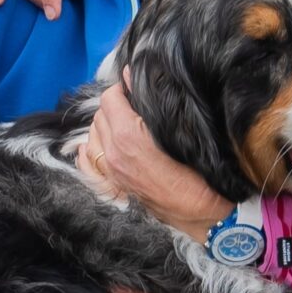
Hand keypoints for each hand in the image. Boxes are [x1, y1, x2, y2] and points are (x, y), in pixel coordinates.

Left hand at [82, 82, 229, 238]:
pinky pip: (87, 163)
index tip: (135, 89)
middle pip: (99, 116)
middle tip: (133, 104)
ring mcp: (111, 174)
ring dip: (103, 126)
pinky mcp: (114, 187)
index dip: (121, 89)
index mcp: (129, 138)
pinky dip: (90, 149)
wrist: (204, 215)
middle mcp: (114, 155)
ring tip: (122, 122)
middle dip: (113, 106)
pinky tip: (100, 144)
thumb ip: (153, 103)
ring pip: (92, 137)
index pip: (109, 99)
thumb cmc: (202, 174)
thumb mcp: (183, 132)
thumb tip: (131, 76)